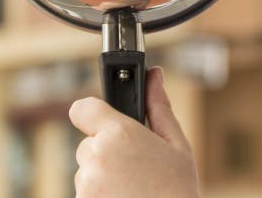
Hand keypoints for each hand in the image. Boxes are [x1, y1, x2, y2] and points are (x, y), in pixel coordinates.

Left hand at [69, 67, 199, 197]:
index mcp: (119, 134)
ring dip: (103, 174)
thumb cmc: (177, 189)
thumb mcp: (176, 144)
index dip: (93, 112)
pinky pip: (86, 191)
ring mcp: (86, 185)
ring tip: (133, 186)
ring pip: (87, 169)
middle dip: (107, 150)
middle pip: (89, 143)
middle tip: (136, 165)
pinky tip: (124, 197)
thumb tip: (154, 75)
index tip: (104, 120)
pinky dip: (100, 193)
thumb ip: (159, 106)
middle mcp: (97, 157)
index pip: (83, 108)